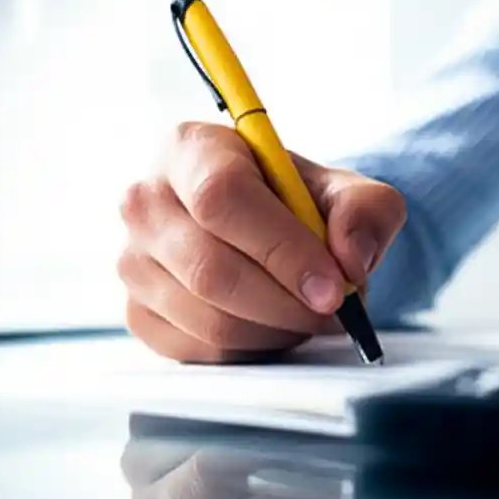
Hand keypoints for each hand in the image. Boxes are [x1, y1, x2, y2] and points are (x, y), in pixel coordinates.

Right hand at [118, 122, 406, 362]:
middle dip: (287, 303)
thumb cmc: (300, 204)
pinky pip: (199, 350)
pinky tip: (275, 327)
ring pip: (208, 319)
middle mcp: (146, 200)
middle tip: (333, 312)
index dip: (282, 249)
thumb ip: (366, 212)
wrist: (268, 230)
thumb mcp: (347, 191)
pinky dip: (251, 350)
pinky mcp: (137, 313)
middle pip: (211, 269)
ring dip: (276, 330)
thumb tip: (350, 259)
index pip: (221, 198)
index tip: (331, 286)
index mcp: (190, 148)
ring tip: (308, 314)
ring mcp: (133, 260)